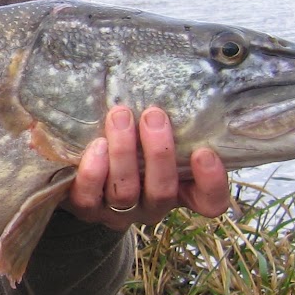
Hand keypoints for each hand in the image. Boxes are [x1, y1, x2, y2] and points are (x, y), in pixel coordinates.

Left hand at [65, 106, 230, 230]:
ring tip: (120, 116)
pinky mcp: (87, 209)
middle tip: (153, 115)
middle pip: (163, 191)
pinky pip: (89, 198)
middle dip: (158, 153)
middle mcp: (152, 206)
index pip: (210, 202)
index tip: (204, 152)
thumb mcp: (155, 133)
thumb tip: (179, 82)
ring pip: (125, 192)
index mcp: (179, 192)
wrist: (82, 166)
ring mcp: (119, 212)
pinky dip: (93, 172)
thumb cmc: (132, 140)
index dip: (212, 183)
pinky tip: (97, 145)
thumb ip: (170, 121)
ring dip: (124, 152)